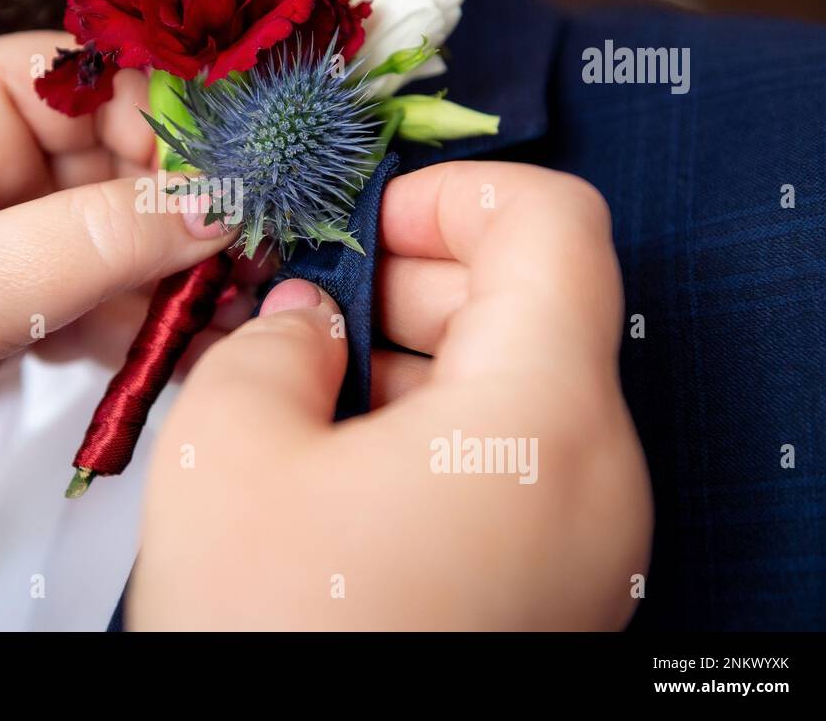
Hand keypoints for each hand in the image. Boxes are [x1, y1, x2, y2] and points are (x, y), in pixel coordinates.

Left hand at [0, 31, 238, 628]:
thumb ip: (96, 242)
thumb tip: (218, 200)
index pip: (78, 74)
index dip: (159, 111)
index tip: (225, 172)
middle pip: (110, 157)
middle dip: (178, 206)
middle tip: (250, 255)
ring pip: (116, 234)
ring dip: (171, 274)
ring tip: (230, 313)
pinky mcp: (10, 312)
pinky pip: (99, 297)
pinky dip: (140, 324)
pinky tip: (176, 352)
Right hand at [130, 161, 652, 629]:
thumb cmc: (277, 632)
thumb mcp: (230, 445)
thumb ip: (271, 338)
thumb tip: (305, 317)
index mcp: (543, 418)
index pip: (553, 223)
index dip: (451, 192)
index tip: (361, 220)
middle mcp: (595, 479)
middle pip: (533, 303)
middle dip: (408, 278)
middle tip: (300, 300)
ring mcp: (582, 543)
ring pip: (513, 387)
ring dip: (406, 357)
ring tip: (294, 381)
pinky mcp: (549, 590)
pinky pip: (504, 465)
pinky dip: (424, 431)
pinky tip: (325, 456)